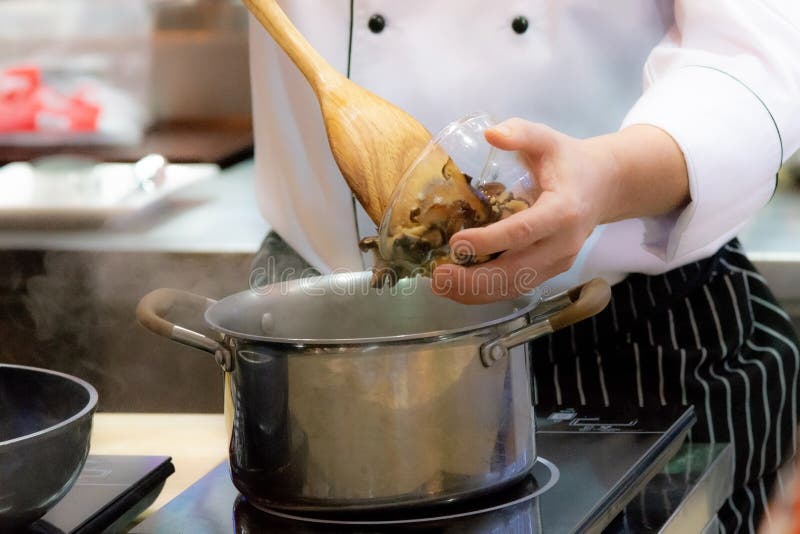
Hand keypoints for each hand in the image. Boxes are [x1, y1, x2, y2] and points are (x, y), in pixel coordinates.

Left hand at [431, 118, 687, 303]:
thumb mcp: (548, 139)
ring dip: (476, 292)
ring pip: (516, 286)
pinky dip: (487, 292)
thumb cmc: (569, 161)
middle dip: (475, 278)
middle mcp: (563, 243)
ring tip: (441, 285)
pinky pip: (518, 287)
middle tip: (439, 276)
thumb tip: (490, 133)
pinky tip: (459, 288)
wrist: (605, 186)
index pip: (523, 231)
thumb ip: (521, 132)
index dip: (489, 241)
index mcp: (563, 210)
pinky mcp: (551, 271)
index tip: (456, 243)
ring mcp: (558, 261)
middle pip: (517, 270)